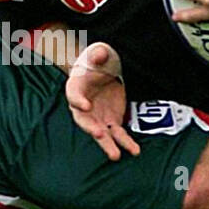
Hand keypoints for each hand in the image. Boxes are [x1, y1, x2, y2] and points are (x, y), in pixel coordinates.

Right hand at [66, 42, 139, 161]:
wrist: (105, 70)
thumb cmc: (97, 62)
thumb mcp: (98, 53)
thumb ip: (98, 54)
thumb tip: (101, 54)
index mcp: (75, 87)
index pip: (73, 95)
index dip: (78, 101)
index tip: (85, 105)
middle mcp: (83, 107)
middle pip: (84, 121)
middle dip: (91, 129)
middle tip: (99, 135)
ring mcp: (97, 117)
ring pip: (101, 134)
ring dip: (109, 145)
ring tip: (116, 155)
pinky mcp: (112, 122)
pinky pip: (118, 135)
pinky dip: (126, 143)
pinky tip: (134, 151)